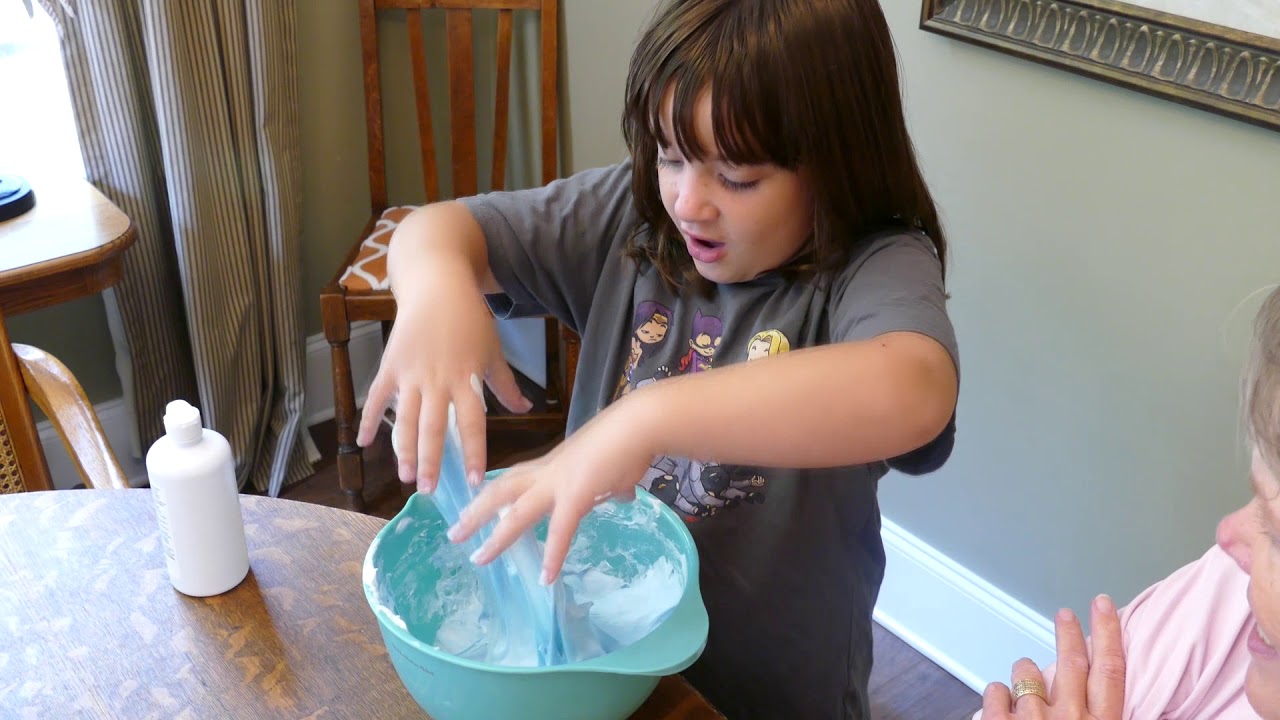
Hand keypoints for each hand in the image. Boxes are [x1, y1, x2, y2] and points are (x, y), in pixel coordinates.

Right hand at [356, 267, 531, 492]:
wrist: (437, 286)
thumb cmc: (470, 319)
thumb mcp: (493, 351)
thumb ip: (506, 386)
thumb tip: (526, 409)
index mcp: (466, 378)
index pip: (473, 423)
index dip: (474, 452)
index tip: (474, 480)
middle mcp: (438, 381)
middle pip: (434, 428)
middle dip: (431, 461)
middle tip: (428, 491)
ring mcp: (411, 374)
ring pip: (406, 419)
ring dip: (404, 450)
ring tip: (405, 477)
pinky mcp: (390, 366)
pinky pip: (378, 397)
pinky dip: (370, 420)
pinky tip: (364, 444)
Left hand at [445, 392, 658, 583]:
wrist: (638, 425)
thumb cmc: (628, 440)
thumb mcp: (610, 466)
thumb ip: (612, 483)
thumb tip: (624, 493)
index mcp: (553, 463)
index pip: (515, 477)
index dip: (493, 491)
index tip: (474, 504)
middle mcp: (548, 471)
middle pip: (501, 490)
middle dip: (476, 512)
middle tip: (454, 533)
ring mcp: (559, 482)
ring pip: (516, 510)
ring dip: (496, 535)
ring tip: (479, 559)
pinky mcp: (577, 495)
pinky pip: (560, 530)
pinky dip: (553, 555)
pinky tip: (546, 578)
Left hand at [981, 595, 1125, 719]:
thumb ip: (1105, 716)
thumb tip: (1115, 698)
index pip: (1110, 671)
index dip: (1107, 634)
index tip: (1103, 607)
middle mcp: (1068, 718)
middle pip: (1071, 664)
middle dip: (1068, 634)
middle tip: (1065, 615)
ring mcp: (1032, 719)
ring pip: (1027, 676)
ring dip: (1026, 672)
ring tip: (1027, 678)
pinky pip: (996, 692)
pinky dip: (999, 693)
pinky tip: (1002, 703)